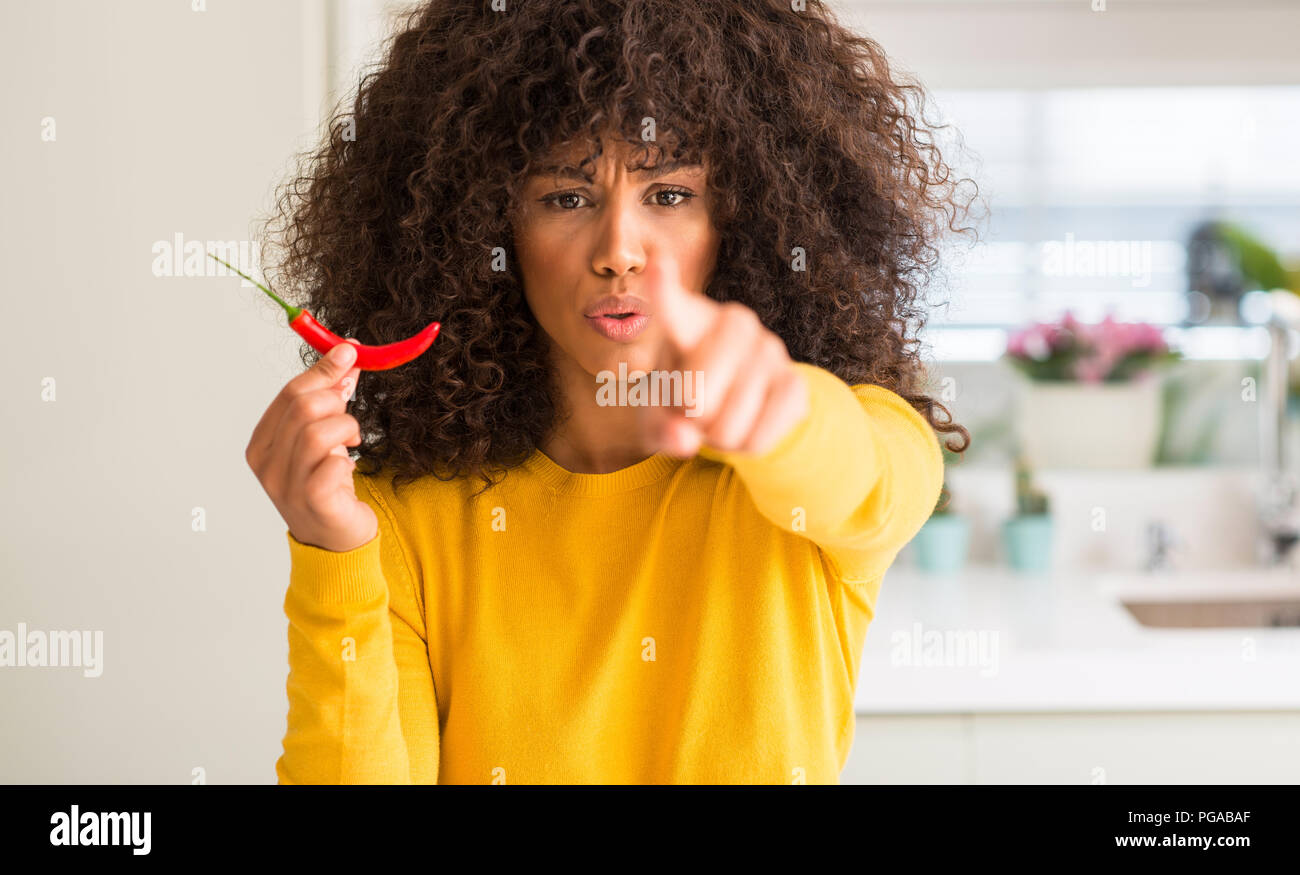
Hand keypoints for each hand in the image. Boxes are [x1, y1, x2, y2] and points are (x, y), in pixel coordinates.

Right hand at [245, 339, 377, 552]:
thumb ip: (331, 399)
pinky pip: (332, 466)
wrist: (334, 542)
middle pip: (302, 407)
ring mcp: (286, 485)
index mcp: (261, 443)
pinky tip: (347, 471)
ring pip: (318, 432)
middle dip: (337, 401)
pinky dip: (347, 461)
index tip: (350, 352)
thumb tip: (347, 357)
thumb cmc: (327, 485)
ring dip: (347, 429)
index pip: (290, 393)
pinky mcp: (312, 503)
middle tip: (350, 420)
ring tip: (352, 443)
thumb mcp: (325, 438)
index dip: (324, 369)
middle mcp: (267, 463)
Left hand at [638, 253, 808, 456]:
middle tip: (694, 410)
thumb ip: (660, 430)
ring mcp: (770, 348)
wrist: (740, 407)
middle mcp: (734, 323)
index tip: (656, 263)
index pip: (672, 304)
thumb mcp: (660, 418)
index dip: (663, 288)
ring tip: (720, 419)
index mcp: (689, 321)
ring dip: (717, 439)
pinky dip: (747, 447)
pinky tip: (747, 428)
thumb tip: (683, 441)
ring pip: (728, 422)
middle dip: (687, 418)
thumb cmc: (686, 404)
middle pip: (694, 393)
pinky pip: (761, 434)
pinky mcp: (796, 381)